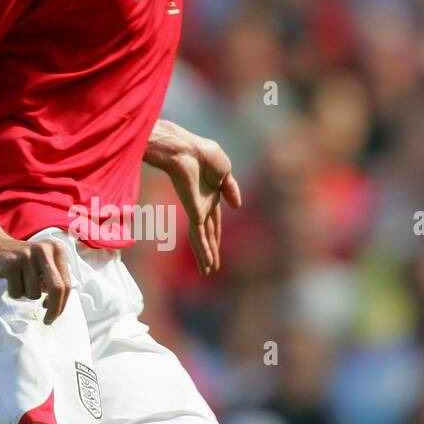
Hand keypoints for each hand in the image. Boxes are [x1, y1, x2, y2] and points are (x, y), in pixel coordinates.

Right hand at [0, 232, 71, 324]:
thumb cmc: (21, 261)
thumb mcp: (43, 264)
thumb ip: (54, 280)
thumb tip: (58, 305)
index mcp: (56, 249)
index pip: (66, 283)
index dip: (63, 303)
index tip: (56, 315)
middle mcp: (44, 250)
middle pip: (56, 289)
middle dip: (54, 309)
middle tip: (48, 321)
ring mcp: (27, 256)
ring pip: (34, 294)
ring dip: (26, 294)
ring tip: (19, 280)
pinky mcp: (11, 264)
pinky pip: (17, 293)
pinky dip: (13, 292)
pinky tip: (9, 279)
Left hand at [145, 121, 241, 274]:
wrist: (186, 150)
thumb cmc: (203, 153)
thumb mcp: (225, 169)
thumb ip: (231, 188)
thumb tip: (237, 207)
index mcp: (210, 195)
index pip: (214, 220)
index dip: (216, 234)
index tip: (216, 248)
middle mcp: (202, 205)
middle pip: (209, 233)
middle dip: (211, 250)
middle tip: (211, 267)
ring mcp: (197, 210)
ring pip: (202, 239)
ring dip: (206, 256)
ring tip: (207, 272)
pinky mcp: (193, 213)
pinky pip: (199, 236)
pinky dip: (203, 251)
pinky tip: (206, 264)